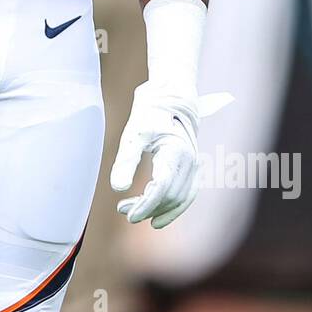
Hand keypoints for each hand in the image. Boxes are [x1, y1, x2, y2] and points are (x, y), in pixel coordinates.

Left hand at [111, 84, 232, 228]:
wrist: (171, 97)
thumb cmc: (151, 113)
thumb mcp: (133, 133)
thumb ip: (126, 161)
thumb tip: (118, 188)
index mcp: (176, 152)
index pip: (161, 188)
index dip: (146, 205)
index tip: (129, 215)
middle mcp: (190, 161)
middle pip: (170, 196)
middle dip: (147, 208)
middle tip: (123, 209)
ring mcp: (194, 165)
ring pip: (180, 199)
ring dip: (158, 210)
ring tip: (132, 211)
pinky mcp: (192, 167)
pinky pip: (187, 194)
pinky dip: (173, 207)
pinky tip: (157, 215)